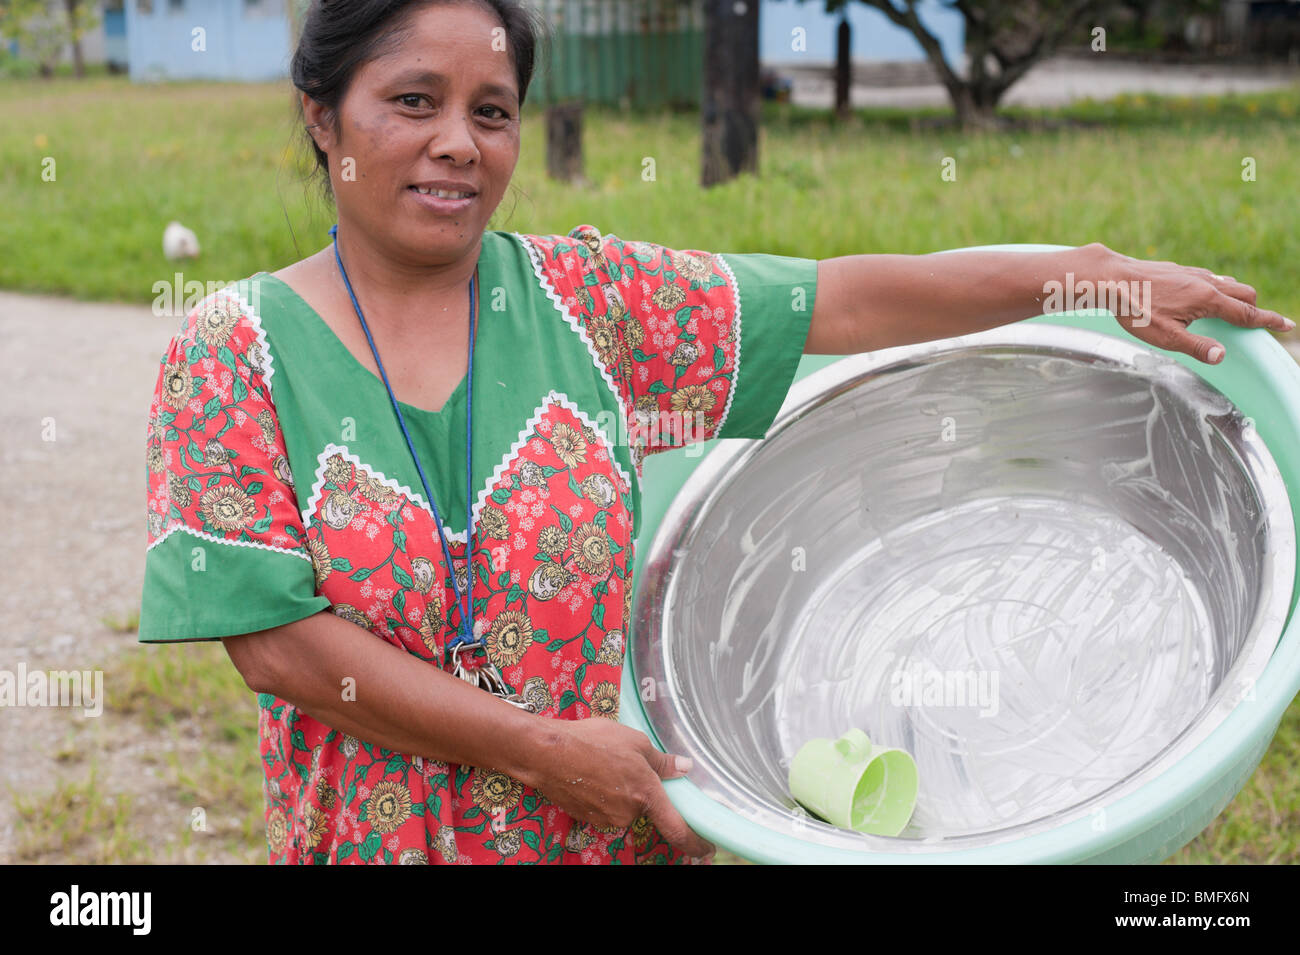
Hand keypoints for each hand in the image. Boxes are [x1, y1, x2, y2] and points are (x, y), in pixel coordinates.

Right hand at [521, 717, 715, 859]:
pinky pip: (605, 807)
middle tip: (623, 763)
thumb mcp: (635, 741)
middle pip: (644, 807)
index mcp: (646, 793)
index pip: (677, 828)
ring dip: (620, 790)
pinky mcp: (588, 818)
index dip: (694, 843)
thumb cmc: (592, 741)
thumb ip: (662, 761)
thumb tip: (685, 767)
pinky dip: (603, 793)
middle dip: (639, 790)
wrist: (547, 753)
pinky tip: (589, 772)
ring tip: (602, 762)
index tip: (706, 850)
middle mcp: (628, 813)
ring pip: (624, 806)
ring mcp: (606, 819)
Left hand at [1093, 243, 1293, 363]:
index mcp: (1207, 300)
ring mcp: (1193, 273)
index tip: (1287, 325)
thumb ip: (1196, 347)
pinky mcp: (1180, 269)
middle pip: (1244, 294)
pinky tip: (1204, 295)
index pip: (1247, 313)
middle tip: (1256, 322)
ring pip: (1227, 283)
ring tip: (1233, 310)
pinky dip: (1218, 288)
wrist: (1113, 278)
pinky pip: (1209, 277)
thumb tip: (1221, 356)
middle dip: (1254, 308)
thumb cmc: (1136, 310)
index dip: (1269, 321)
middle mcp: (1206, 282)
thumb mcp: (1166, 337)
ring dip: (1236, 296)